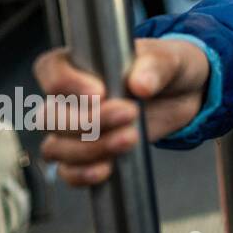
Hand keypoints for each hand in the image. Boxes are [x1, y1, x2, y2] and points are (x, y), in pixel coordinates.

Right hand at [33, 37, 209, 186]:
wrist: (182, 95)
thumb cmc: (165, 69)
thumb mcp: (167, 58)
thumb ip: (155, 66)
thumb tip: (141, 84)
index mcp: (79, 64)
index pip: (51, 70)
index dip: (67, 84)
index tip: (100, 93)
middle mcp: (70, 98)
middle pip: (50, 116)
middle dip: (87, 122)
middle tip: (128, 113)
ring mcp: (76, 129)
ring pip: (56, 147)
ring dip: (89, 149)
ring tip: (130, 139)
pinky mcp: (89, 154)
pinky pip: (69, 171)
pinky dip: (83, 174)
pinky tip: (107, 168)